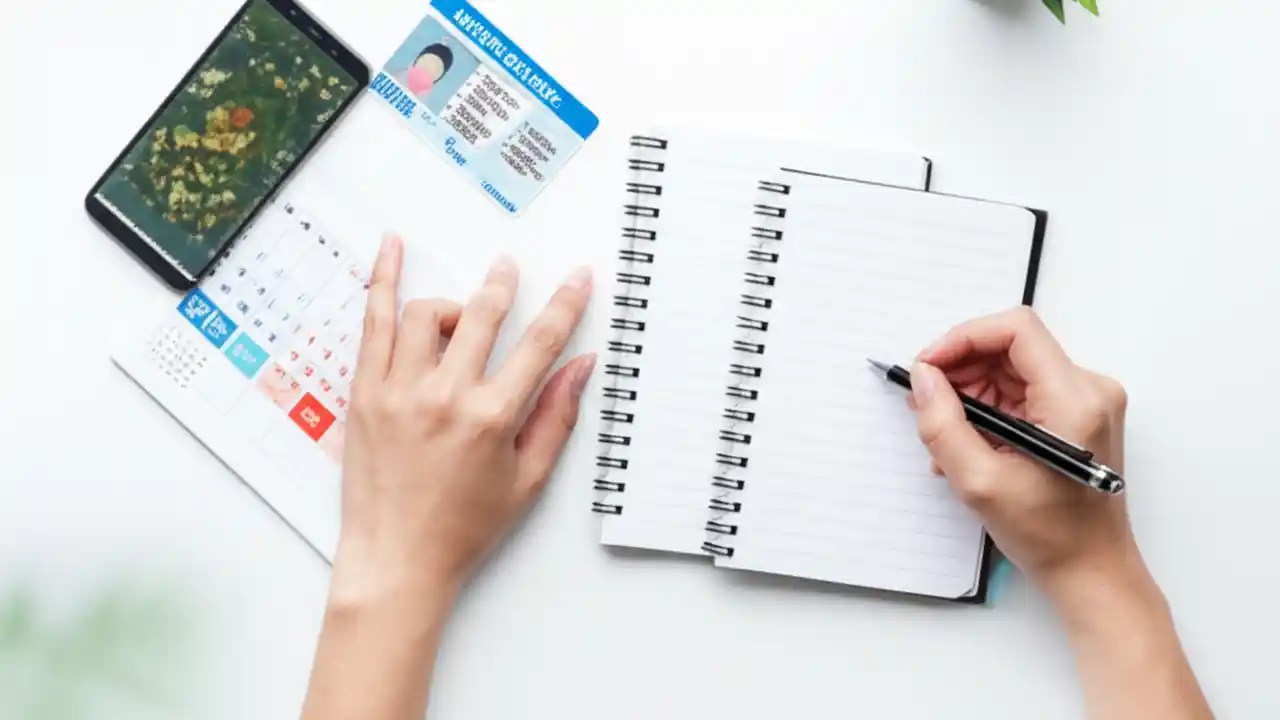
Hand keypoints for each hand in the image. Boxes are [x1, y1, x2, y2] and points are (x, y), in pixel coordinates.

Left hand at [333, 235, 595, 606]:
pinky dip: (381, 280)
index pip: (539, 344)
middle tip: (509, 269)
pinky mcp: (365, 393)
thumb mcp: (527, 479)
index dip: (565, 305)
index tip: (578, 278)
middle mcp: (445, 396)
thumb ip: (557, 416)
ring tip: (458, 320)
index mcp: (491, 418)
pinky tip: (390, 249)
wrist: (397, 560)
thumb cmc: (463, 528)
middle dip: (503, 285)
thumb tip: (582, 366)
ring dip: (452, 306)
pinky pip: (372, 322)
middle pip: (483, 317)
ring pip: (427, 315)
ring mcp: (399, 391)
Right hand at [908, 307, 1137, 599]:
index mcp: (1075, 401)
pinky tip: (967, 443)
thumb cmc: (1051, 536)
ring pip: (1011, 369)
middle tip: (925, 402)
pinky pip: (1021, 392)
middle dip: (960, 370)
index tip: (928, 366)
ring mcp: (1085, 401)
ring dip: (970, 393)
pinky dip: (988, 409)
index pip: (1016, 330)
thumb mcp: (980, 483)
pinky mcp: (1076, 414)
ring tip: (943, 434)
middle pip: (1010, 347)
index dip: (964, 338)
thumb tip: (923, 378)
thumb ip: (943, 424)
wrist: (1092, 572)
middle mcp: (1089, 390)